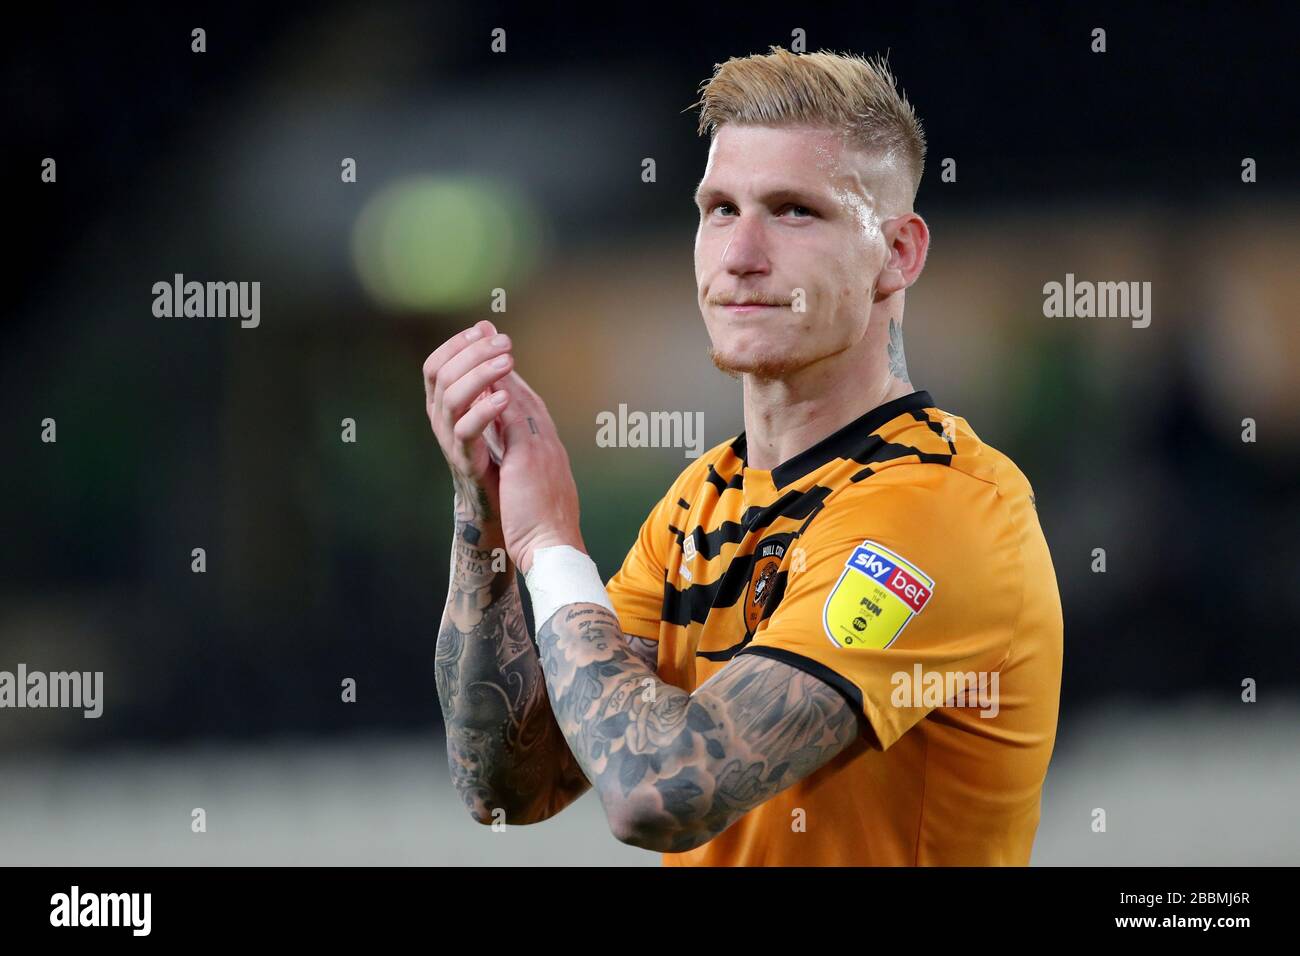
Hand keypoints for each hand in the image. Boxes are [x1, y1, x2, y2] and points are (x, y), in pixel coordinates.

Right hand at [422, 319, 514, 520]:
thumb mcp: (491, 403)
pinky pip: (466, 431)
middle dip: (473, 354)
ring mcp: (449, 441)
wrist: (501, 505)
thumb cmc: (497, 451)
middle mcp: (440, 420)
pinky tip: (505, 398)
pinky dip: (485, 411)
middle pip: (443, 375)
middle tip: (505, 344)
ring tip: (507, 362)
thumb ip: (487, 368)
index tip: (483, 331)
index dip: (456, 345)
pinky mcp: (466, 461)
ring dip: (480, 375)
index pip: (436, 364)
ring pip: (451, 398)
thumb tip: (485, 325)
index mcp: (443, 404)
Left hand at [493, 369, 585, 573]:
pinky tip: (479, 383)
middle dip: (504, 369)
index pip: (529, 409)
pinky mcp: (529, 454)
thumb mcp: (537, 487)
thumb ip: (528, 466)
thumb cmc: (545, 526)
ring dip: (498, 373)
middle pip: (525, 395)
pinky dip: (496, 396)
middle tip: (487, 344)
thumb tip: (516, 456)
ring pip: (518, 397)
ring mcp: (541, 445)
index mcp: (549, 450)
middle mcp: (548, 441)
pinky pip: (510, 415)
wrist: (555, 547)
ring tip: (480, 352)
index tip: (494, 370)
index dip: (510, 386)